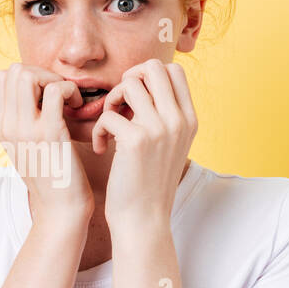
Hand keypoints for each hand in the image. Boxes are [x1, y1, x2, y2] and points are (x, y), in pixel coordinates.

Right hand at [0, 63, 93, 229]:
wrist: (60, 210)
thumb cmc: (52, 177)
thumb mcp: (26, 147)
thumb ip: (23, 120)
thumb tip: (34, 92)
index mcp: (0, 126)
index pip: (2, 77)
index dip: (29, 76)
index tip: (48, 94)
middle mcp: (7, 125)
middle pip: (13, 70)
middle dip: (42, 73)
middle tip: (60, 94)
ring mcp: (25, 129)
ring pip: (28, 74)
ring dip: (54, 79)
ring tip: (67, 100)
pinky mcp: (49, 133)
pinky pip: (55, 89)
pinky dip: (70, 90)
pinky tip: (77, 107)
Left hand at [91, 59, 197, 231]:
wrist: (144, 221)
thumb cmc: (149, 184)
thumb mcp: (169, 146)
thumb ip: (165, 117)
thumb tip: (144, 85)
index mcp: (190, 120)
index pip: (174, 70)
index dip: (148, 75)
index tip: (134, 98)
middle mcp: (179, 120)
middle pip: (153, 67)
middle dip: (129, 79)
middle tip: (120, 105)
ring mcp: (159, 129)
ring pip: (129, 83)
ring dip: (112, 100)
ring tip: (109, 125)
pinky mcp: (135, 140)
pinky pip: (108, 114)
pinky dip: (98, 129)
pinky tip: (100, 149)